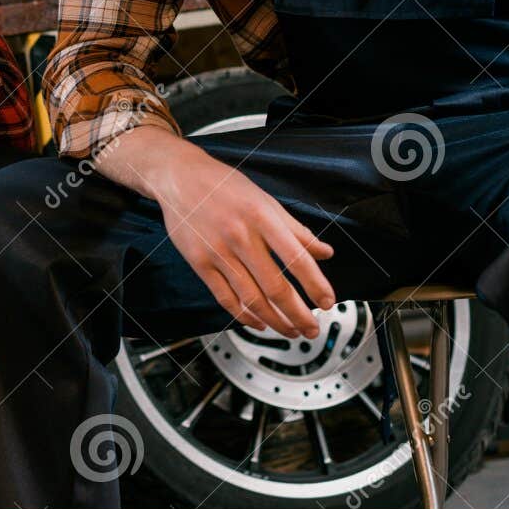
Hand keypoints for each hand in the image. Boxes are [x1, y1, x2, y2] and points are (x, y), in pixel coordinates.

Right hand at [157, 156, 335, 337]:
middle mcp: (241, 236)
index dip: (315, 285)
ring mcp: (218, 252)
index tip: (328, 302)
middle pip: (275, 287)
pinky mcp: (199, 263)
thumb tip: (325, 252)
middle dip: (298, 314)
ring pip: (251, 298)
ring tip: (291, 331)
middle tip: (312, 329)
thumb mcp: (265, 201)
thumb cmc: (224, 186)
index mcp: (262, 218)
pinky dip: (245, 316)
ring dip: (275, 321)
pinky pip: (225, 298)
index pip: (297, 258)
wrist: (180, 178)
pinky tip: (259, 323)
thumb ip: (296, 229)